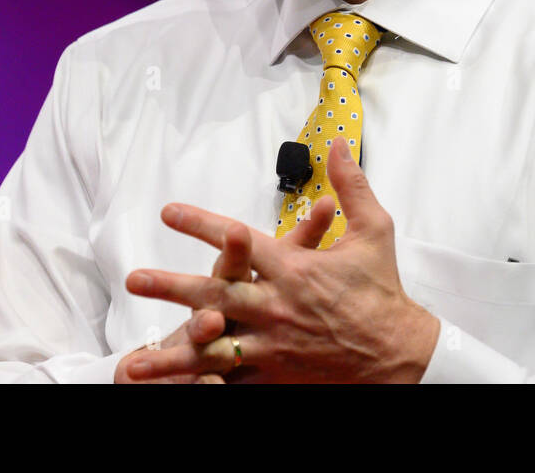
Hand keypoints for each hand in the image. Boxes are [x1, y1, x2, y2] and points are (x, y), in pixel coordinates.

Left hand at [125, 136, 440, 382]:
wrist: (399, 353)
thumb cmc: (383, 291)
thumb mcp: (373, 231)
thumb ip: (351, 185)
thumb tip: (337, 144)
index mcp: (295, 269)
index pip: (239, 241)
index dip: (201, 224)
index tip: (169, 213)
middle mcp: (278, 306)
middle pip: (215, 295)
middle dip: (171, 288)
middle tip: (134, 280)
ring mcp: (274, 345)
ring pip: (215, 348)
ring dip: (173, 353)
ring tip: (134, 361)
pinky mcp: (278, 374)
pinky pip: (234, 381)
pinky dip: (204, 385)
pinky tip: (174, 390)